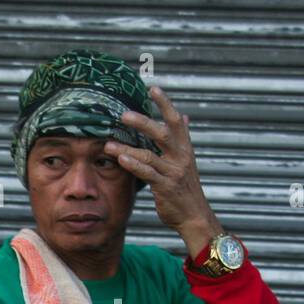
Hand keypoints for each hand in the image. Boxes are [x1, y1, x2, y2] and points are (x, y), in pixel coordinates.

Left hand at [107, 85, 222, 252]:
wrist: (194, 216)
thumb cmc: (185, 189)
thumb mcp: (187, 161)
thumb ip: (181, 140)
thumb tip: (184, 117)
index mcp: (185, 148)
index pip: (176, 121)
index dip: (165, 104)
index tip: (153, 88)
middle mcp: (181, 157)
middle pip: (162, 133)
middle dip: (143, 122)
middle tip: (123, 115)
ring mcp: (173, 172)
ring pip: (148, 155)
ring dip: (127, 148)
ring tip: (108, 145)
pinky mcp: (165, 187)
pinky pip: (147, 173)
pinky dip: (133, 165)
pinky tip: (120, 160)